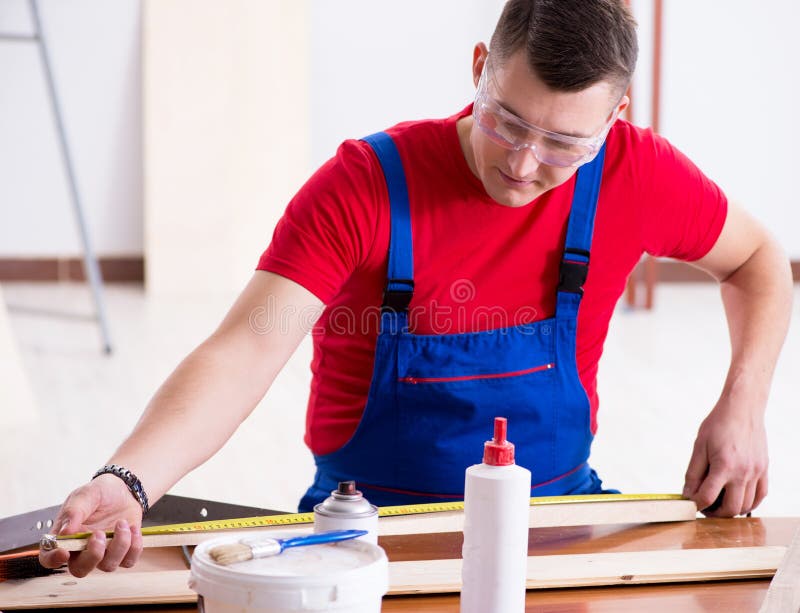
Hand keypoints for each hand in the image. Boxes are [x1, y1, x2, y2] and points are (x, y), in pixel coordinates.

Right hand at [39, 474, 143, 576]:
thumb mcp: (85, 495)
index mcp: (65, 536)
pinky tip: (134, 529)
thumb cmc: (99, 492)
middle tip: (100, 533)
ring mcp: (103, 553)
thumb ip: (74, 512)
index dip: (53, 560)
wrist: (123, 489)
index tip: (65, 552)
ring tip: (122, 522)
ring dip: (118, 545)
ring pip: (108, 566)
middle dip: (92, 556)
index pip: (49, 557)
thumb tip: (64, 532)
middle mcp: (81, 549)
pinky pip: (128, 561)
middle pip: (80, 570)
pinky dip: (134, 547)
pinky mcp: (123, 552)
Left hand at [682, 399, 768, 516]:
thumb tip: (688, 493)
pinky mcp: (764, 469)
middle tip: (705, 507)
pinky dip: (749, 503)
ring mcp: (757, 472)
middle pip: (731, 508)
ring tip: (719, 502)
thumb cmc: (718, 424)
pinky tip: (737, 498)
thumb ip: (693, 472)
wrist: (742, 409)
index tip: (691, 503)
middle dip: (715, 513)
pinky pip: (760, 495)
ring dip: (732, 510)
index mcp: (724, 465)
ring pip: (747, 505)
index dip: (696, 504)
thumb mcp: (699, 446)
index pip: (708, 496)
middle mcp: (743, 472)